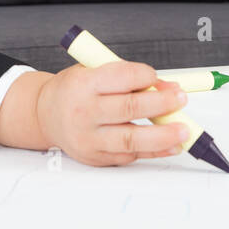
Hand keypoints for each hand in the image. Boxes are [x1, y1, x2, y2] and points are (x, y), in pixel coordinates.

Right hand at [33, 60, 190, 166]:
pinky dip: (153, 151)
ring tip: (183, 131)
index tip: (162, 79)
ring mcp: (88, 138)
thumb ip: (128, 77)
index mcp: (84, 84)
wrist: (44, 115)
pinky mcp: (95, 157)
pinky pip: (129, 156)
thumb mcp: (93, 71)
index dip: (148, 77)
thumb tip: (167, 87)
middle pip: (129, 109)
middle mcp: (84, 111)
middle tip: (181, 100)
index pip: (122, 77)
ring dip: (163, 135)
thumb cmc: (74, 90)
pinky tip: (169, 145)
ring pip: (131, 139)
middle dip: (162, 104)